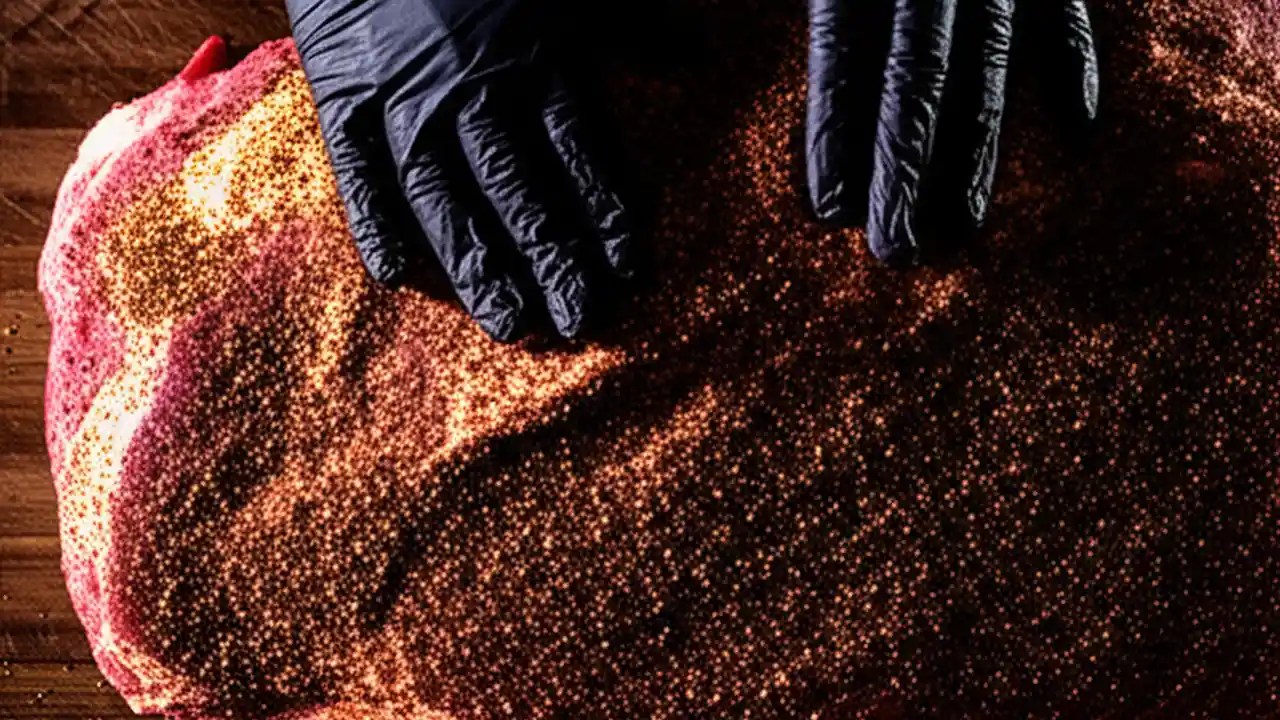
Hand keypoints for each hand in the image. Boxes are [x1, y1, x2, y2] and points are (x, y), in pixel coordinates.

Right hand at [286, 0, 638, 340]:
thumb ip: (631, 26)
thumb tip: (695, 58)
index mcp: (530, 58)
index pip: (576, 149)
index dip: (602, 211)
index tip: (627, 271)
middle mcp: (469, 89)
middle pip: (515, 187)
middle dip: (549, 258)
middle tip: (578, 321)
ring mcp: (405, 98)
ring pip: (442, 193)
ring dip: (474, 262)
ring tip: (507, 322)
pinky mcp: (346, 98)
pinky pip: (355, 167)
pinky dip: (371, 220)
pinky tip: (393, 276)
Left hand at [805, 1, 1098, 265]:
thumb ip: (829, 18)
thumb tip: (787, 75)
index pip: (841, 56)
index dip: (835, 130)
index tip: (830, 211)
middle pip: (915, 80)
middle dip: (903, 171)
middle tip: (894, 252)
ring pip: (987, 63)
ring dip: (977, 152)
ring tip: (963, 227)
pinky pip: (1068, 13)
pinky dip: (1074, 65)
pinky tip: (1078, 127)